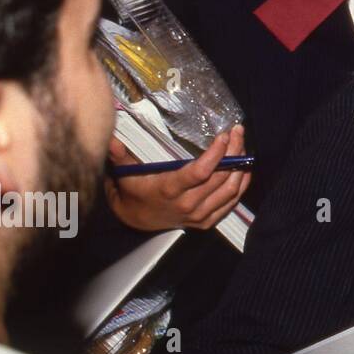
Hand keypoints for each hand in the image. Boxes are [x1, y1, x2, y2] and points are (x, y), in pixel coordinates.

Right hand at [105, 125, 251, 230]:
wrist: (136, 220)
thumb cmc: (134, 191)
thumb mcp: (125, 173)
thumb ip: (120, 155)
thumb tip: (109, 138)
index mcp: (169, 190)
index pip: (200, 172)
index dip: (217, 153)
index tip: (224, 135)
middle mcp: (188, 204)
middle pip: (221, 177)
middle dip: (234, 152)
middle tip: (238, 132)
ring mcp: (200, 215)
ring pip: (231, 190)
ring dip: (241, 166)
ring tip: (242, 144)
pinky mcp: (207, 221)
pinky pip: (231, 202)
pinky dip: (241, 185)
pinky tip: (244, 168)